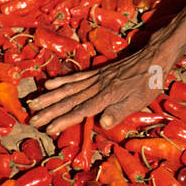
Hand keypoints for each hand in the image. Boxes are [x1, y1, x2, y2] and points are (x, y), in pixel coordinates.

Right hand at [26, 48, 165, 137]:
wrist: (153, 57)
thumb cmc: (148, 83)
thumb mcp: (139, 101)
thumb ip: (119, 112)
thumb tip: (101, 124)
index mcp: (106, 96)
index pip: (81, 110)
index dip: (64, 120)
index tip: (48, 128)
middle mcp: (97, 86)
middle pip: (69, 100)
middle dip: (49, 111)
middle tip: (31, 120)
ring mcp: (96, 78)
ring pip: (68, 88)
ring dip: (50, 97)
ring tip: (33, 103)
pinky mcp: (98, 72)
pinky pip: (76, 77)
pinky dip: (62, 81)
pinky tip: (50, 84)